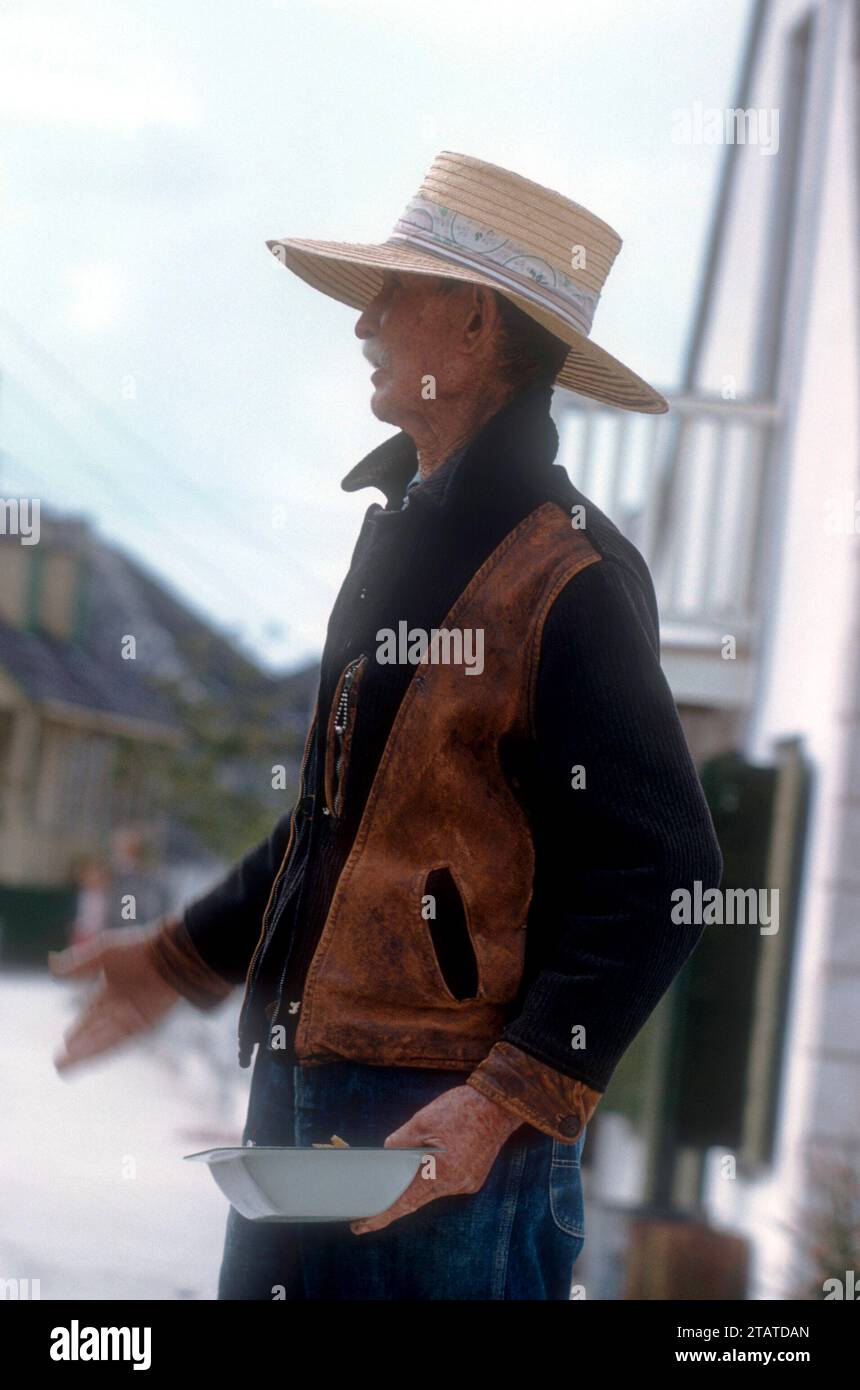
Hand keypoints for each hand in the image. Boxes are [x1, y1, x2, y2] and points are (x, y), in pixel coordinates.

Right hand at [49, 927, 180, 1073]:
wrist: (169, 955)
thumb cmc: (138, 949)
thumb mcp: (102, 953)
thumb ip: (78, 963)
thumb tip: (52, 968)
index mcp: (110, 991)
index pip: (91, 1016)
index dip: (78, 1030)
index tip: (65, 1043)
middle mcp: (121, 1007)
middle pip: (95, 1032)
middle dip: (78, 1047)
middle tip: (59, 1062)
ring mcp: (132, 1017)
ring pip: (103, 1040)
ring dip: (84, 1053)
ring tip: (64, 1066)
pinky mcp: (143, 1024)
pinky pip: (116, 1040)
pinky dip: (99, 1049)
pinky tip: (83, 1056)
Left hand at [350, 1084, 521, 1234]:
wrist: (499, 1103)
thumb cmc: (463, 1108)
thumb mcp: (423, 1119)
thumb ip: (401, 1140)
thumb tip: (388, 1152)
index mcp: (442, 1173)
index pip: (405, 1202)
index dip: (382, 1216)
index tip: (362, 1226)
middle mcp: (456, 1184)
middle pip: (418, 1199)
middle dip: (395, 1204)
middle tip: (369, 1213)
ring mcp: (468, 1183)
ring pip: (432, 1189)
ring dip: (416, 1184)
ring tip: (400, 1173)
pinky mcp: (474, 1177)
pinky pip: (447, 1182)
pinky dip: (434, 1176)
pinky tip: (428, 1163)